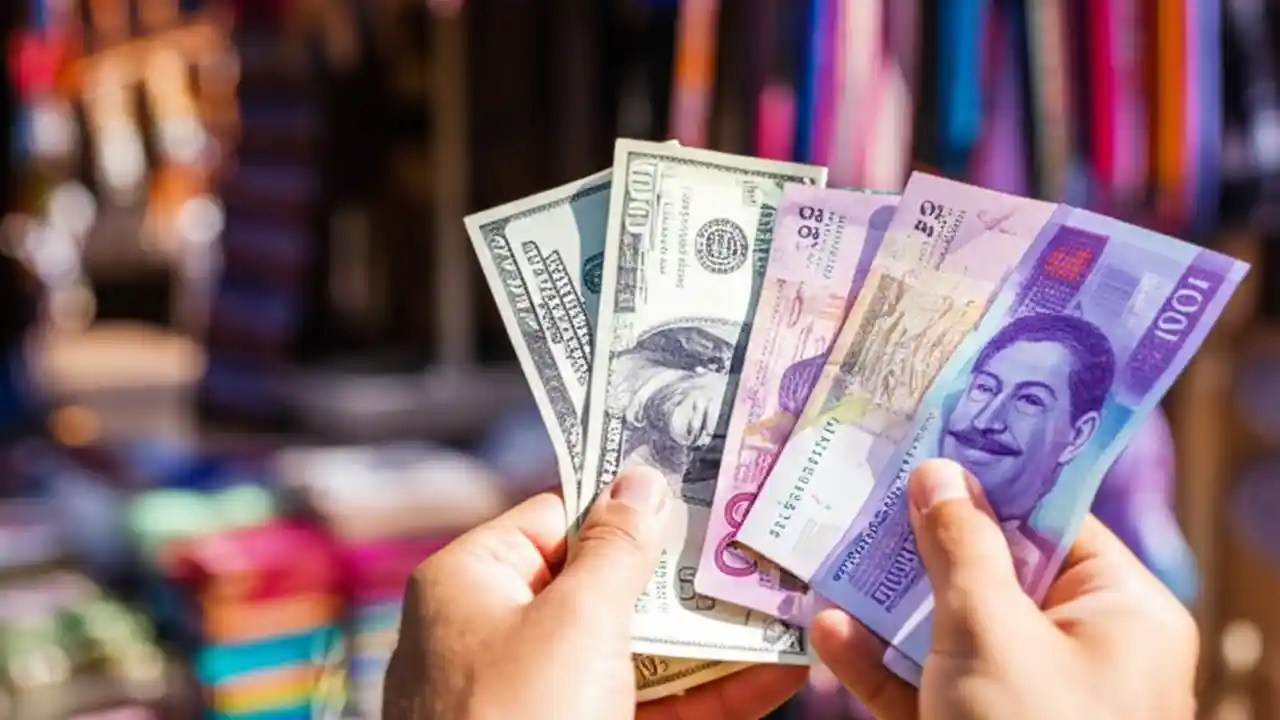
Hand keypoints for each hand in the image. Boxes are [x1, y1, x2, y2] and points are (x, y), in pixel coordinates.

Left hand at [384, 466, 805, 718]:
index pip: (557, 518)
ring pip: (635, 653)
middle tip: (759, 554)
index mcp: (471, 584)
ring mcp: (536, 698)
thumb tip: (641, 478)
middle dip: (685, 579)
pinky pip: (648, 708)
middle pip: (605, 587)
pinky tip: (775, 677)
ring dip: (710, 638)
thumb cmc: (522, 718)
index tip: (705, 492)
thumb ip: (617, 548)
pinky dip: (708, 695)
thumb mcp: (576, 621)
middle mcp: (496, 635)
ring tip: (785, 612)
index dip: (630, 505)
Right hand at [811, 459, 1197, 719]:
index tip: (928, 435)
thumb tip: (938, 471)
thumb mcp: (991, 630)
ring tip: (828, 549)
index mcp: (1118, 614)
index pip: (1053, 522)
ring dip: (886, 599)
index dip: (990, 477)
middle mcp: (1077, 651)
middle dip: (920, 538)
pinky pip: (925, 684)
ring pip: (948, 629)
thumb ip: (960, 546)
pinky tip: (827, 632)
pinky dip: (878, 661)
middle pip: (992, 571)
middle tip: (861, 486)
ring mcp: (1022, 699)